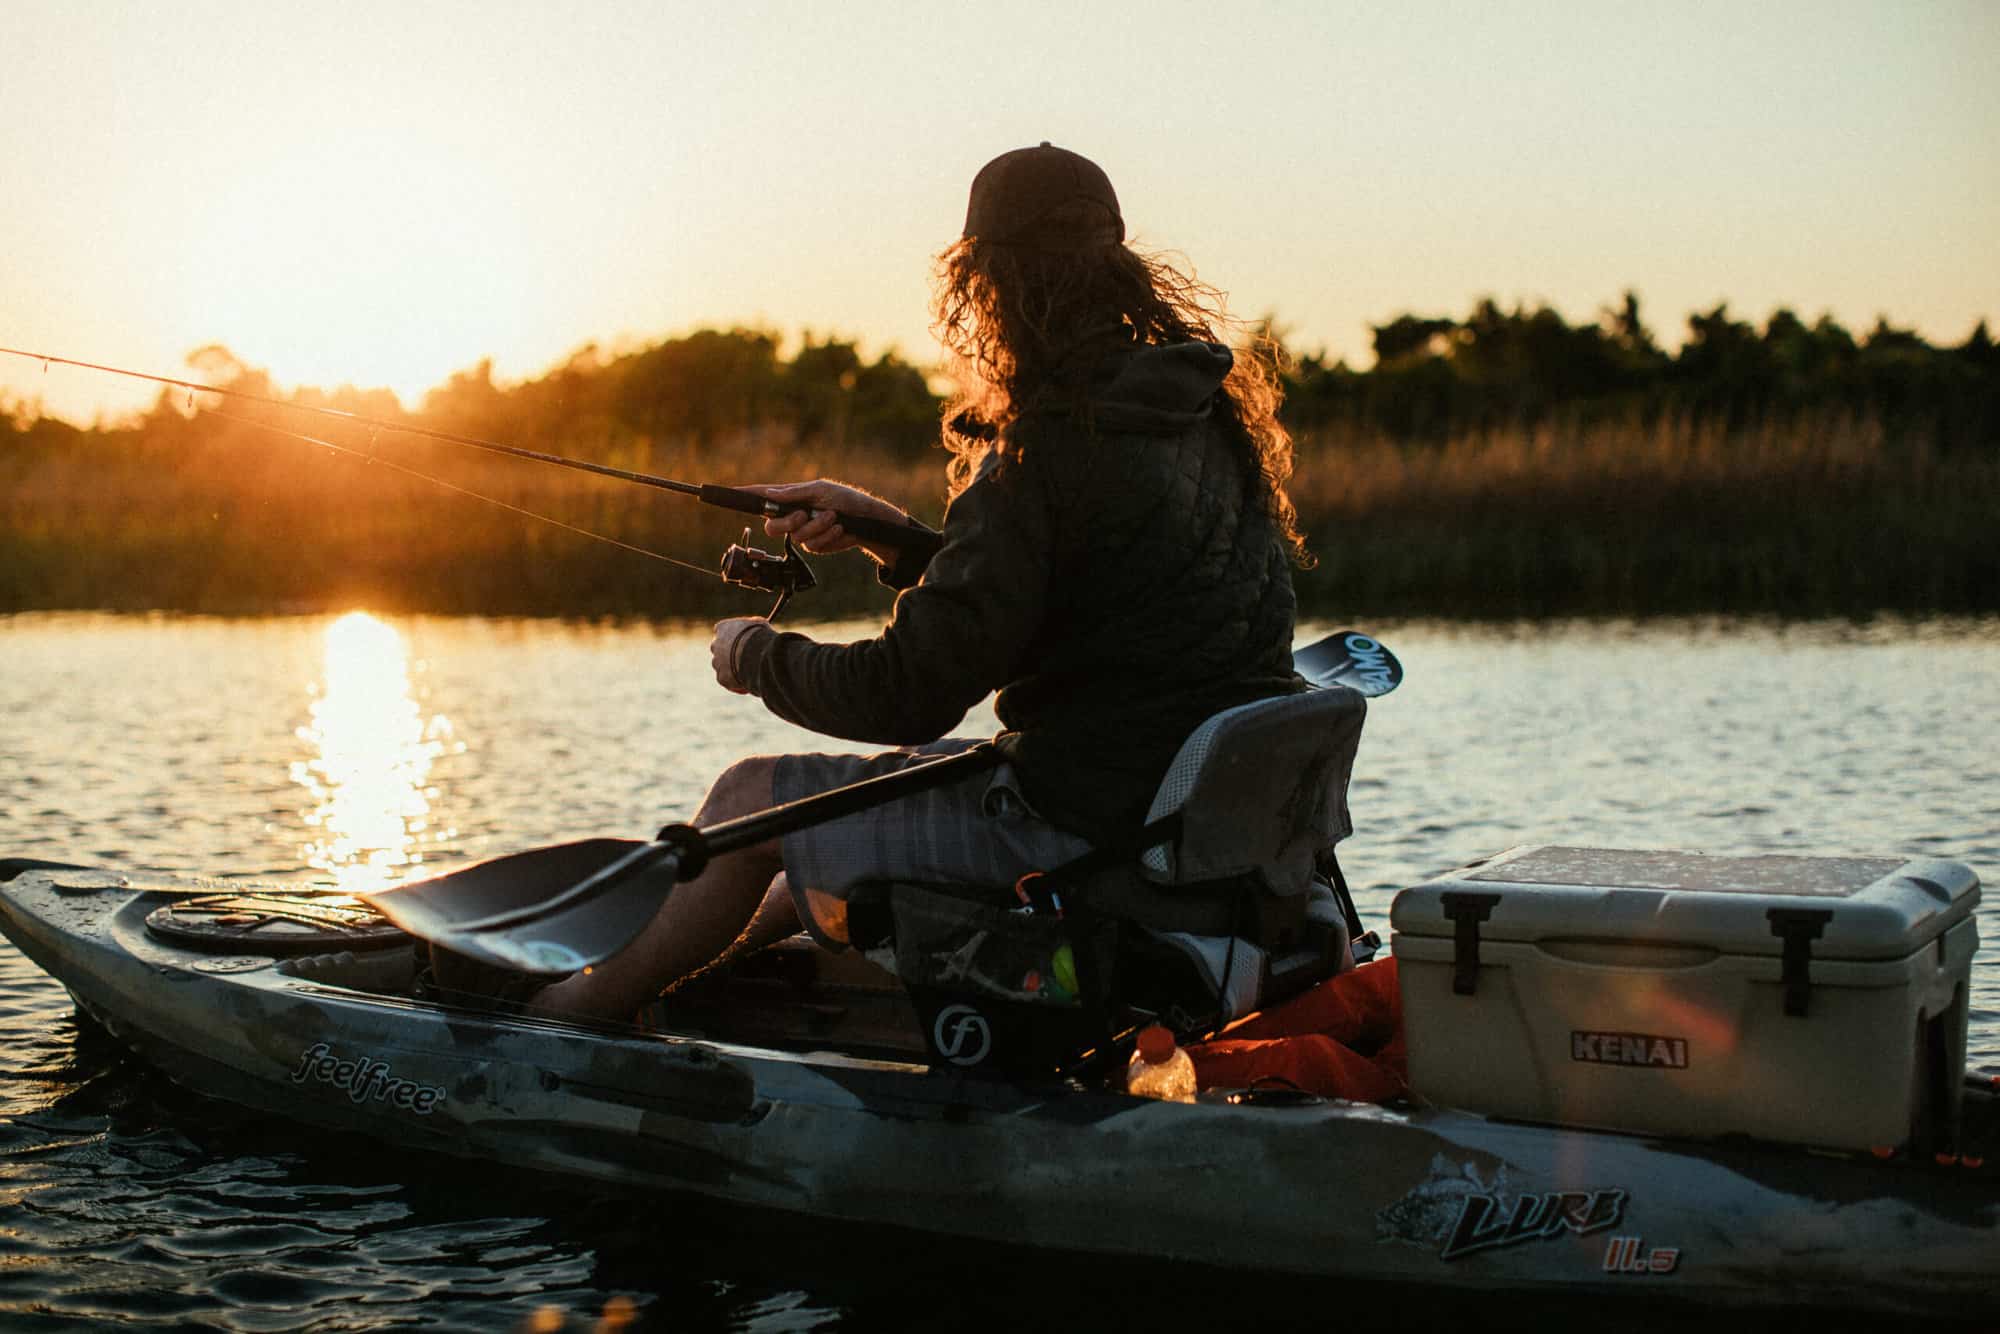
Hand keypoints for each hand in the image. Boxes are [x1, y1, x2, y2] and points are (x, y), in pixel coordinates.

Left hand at [710, 617, 764, 693]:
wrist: (755, 653)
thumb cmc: (759, 636)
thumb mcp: (760, 625)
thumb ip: (756, 625)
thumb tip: (761, 626)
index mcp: (722, 628)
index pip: (722, 630)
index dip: (733, 636)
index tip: (742, 640)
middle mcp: (715, 644)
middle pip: (720, 649)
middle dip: (730, 654)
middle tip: (744, 659)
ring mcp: (717, 662)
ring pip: (723, 667)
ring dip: (733, 670)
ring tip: (749, 674)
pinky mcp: (721, 677)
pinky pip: (728, 682)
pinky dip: (736, 685)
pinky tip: (747, 687)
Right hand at [737, 480, 909, 562]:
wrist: (866, 521)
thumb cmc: (845, 499)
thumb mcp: (820, 490)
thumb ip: (795, 493)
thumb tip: (770, 493)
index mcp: (791, 498)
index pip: (762, 496)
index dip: (744, 496)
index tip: (728, 493)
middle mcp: (792, 515)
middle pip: (771, 527)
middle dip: (788, 522)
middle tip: (805, 514)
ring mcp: (802, 532)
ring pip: (796, 537)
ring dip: (818, 526)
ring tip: (834, 517)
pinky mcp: (815, 546)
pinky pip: (813, 546)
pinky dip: (828, 536)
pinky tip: (839, 529)